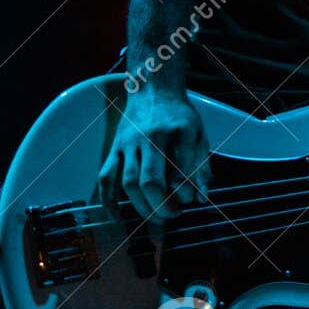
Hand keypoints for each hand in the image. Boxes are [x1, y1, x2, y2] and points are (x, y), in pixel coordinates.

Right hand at [96, 89, 211, 220]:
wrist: (154, 90)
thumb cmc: (180, 117)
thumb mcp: (199, 136)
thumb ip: (202, 168)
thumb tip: (201, 199)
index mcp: (179, 132)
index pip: (180, 171)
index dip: (185, 193)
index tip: (188, 201)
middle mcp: (152, 137)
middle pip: (151, 180)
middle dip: (161, 206)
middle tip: (172, 216)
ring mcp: (130, 142)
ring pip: (129, 182)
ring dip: (142, 206)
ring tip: (156, 218)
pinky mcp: (115, 147)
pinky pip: (107, 176)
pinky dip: (109, 199)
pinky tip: (116, 216)